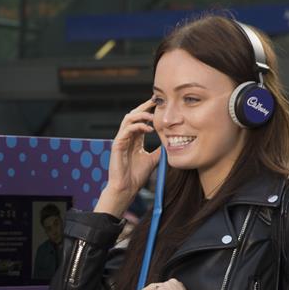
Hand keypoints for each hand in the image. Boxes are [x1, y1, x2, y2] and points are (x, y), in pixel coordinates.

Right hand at [96, 99, 160, 216]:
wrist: (126, 188)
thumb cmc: (136, 176)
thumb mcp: (153, 159)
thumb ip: (159, 149)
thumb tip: (172, 143)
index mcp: (134, 139)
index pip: (140, 119)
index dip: (149, 111)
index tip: (160, 104)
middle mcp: (126, 137)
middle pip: (133, 114)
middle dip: (144, 107)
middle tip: (156, 101)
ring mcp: (121, 140)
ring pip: (128, 118)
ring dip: (141, 115)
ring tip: (153, 116)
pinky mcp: (117, 145)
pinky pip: (126, 130)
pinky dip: (138, 127)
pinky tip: (149, 129)